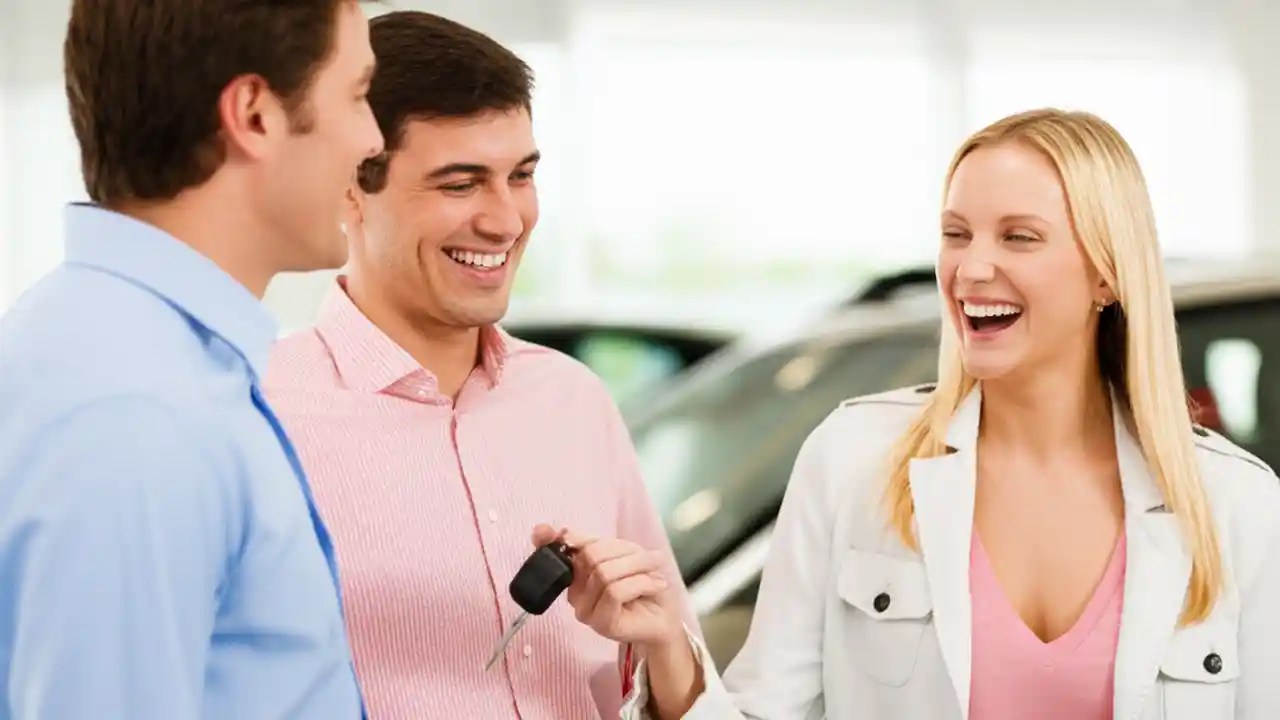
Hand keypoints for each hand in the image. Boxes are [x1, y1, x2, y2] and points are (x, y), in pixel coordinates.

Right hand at [531, 524, 684, 649]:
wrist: (665, 619)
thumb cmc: (643, 585)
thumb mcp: (622, 556)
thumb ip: (596, 544)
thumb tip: (563, 532)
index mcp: (574, 574)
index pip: (554, 553)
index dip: (548, 539)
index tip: (550, 530)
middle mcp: (574, 594)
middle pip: (590, 556)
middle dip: (625, 551)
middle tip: (651, 557)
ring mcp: (585, 611)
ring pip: (604, 573)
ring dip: (638, 565)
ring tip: (656, 569)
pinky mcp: (601, 623)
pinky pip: (615, 591)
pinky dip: (642, 582)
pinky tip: (656, 584)